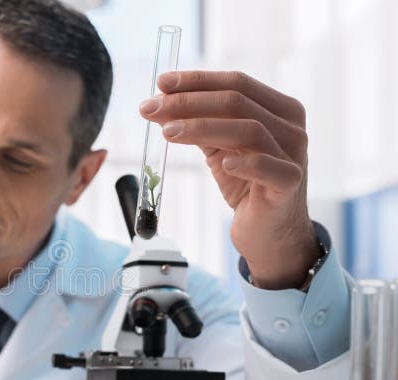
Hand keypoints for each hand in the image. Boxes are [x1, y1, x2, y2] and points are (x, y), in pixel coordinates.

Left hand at [139, 70, 316, 289]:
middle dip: (189, 102)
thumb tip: (157, 104)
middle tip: (152, 108)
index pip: (236, 83)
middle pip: (237, 102)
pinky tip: (223, 163)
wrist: (267, 231)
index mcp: (278, 109)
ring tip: (168, 132)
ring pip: (248, 130)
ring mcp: (293, 155)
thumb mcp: (219, 149)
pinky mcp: (289, 184)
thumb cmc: (246, 185)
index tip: (161, 83)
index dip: (197, 80)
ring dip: (202, 127)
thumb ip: (197, 125)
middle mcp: (290, 127)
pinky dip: (245, 162)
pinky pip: (268, 167)